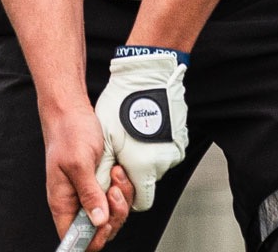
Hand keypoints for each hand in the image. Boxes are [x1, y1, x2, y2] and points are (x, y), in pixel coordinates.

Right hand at [41, 100, 134, 249]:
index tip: (104, 223)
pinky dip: (123, 188)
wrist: (72, 110)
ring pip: (111, 214)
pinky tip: (118, 171)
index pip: (73, 238)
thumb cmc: (68, 132)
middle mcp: (75, 201)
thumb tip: (97, 220)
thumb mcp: (78, 163)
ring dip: (120, 198)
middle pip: (98, 229)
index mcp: (62, 202)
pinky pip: (116, 197)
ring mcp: (89, 192)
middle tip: (113, 191)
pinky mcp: (100, 182)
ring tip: (115, 176)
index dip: (91, 239)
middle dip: (112, 214)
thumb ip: (88, 193)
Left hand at [92, 51, 188, 210]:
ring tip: (129, 135)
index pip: (140, 202)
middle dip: (132, 170)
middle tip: (119, 151)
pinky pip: (164, 149)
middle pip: (146, 180)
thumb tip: (96, 197)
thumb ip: (101, 175)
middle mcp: (163, 163)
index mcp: (144, 168)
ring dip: (143, 155)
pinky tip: (141, 127)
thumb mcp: (103, 142)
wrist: (148, 75)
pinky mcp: (180, 137)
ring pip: (155, 163)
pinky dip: (153, 143)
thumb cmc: (123, 104)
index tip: (117, 182)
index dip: (126, 196)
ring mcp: (174, 149)